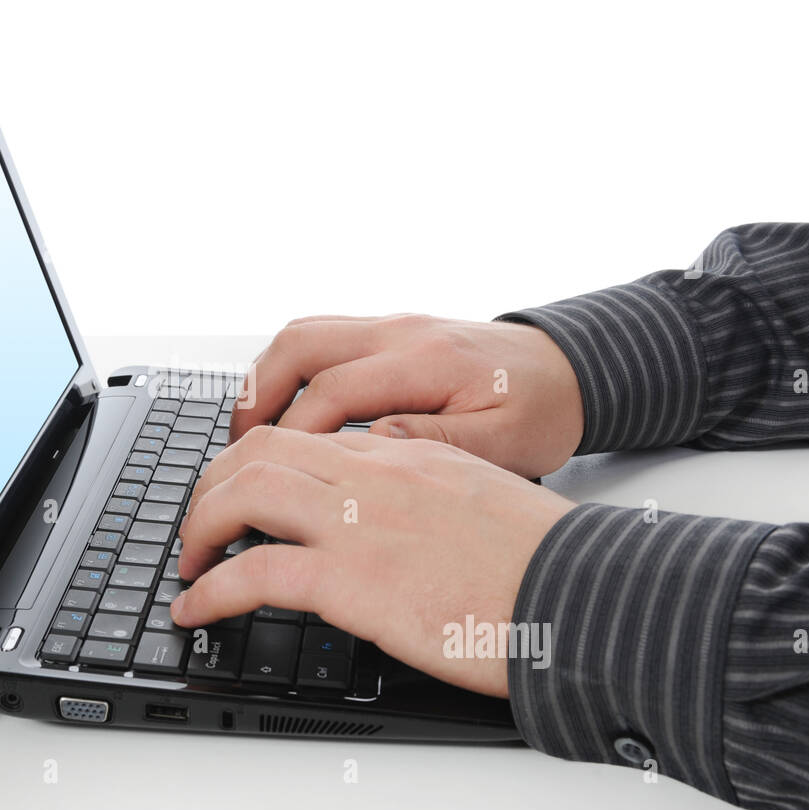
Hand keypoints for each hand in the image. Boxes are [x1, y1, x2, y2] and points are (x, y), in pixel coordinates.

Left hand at [172, 427, 574, 696]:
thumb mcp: (478, 491)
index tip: (236, 489)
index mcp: (403, 454)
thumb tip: (389, 486)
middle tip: (200, 521)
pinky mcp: (353, 582)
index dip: (254, 458)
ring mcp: (357, 524)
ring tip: (188, 561)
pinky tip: (196, 610)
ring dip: (199, 527)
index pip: (304, 435)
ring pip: (243, 496)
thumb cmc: (543, 556)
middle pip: (257, 451)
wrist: (583, 592)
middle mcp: (371, 476)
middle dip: (212, 483)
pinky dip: (211, 591)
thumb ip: (423, 479)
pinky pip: (253, 574)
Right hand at [230, 314, 584, 478]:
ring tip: (248, 436)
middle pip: (298, 345)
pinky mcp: (387, 332)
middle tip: (237, 452)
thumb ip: (436, 442)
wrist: (571, 367)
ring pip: (299, 335)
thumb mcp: (505, 444)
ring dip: (264, 382)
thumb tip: (370, 444)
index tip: (273, 483)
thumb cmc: (541, 411)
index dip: (293, 437)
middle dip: (257, 399)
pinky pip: (318, 339)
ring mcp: (391, 326)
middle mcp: (401, 332)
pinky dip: (287, 373)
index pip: (332, 391)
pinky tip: (282, 413)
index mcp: (427, 362)